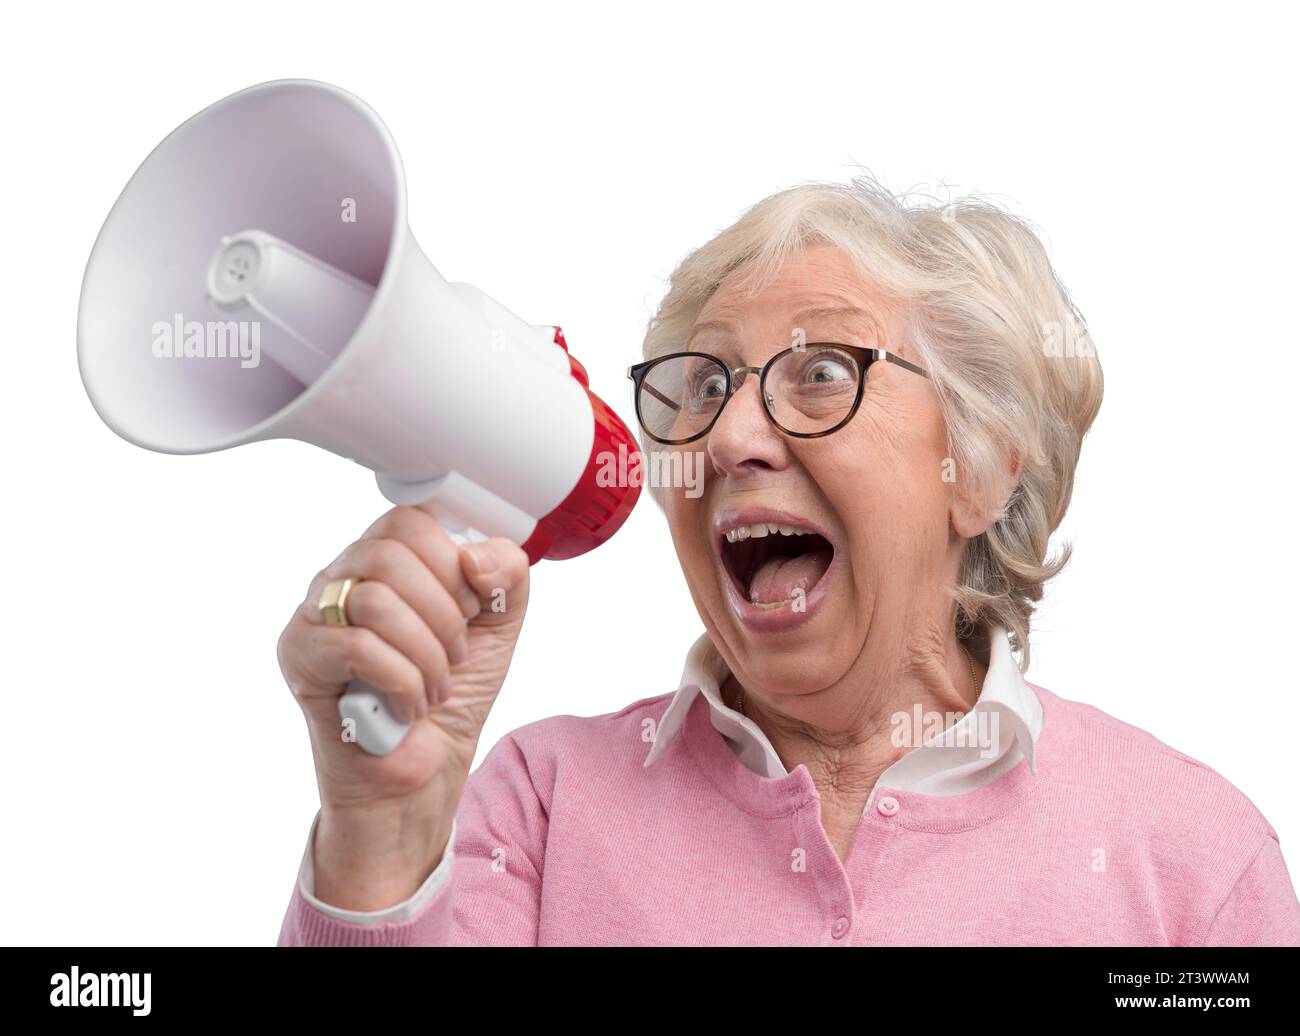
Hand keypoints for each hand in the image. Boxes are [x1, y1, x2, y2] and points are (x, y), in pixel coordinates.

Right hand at [277, 506, 529, 908]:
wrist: (425, 770)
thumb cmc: (452, 693)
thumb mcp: (500, 624)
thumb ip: (506, 573)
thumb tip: (474, 556)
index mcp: (386, 558)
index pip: (410, 521)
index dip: (451, 562)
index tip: (471, 607)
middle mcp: (342, 577)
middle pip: (390, 554)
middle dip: (443, 614)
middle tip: (455, 656)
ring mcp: (313, 615)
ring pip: (374, 601)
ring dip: (425, 654)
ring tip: (434, 687)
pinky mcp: (300, 658)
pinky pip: (357, 647)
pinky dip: (401, 681)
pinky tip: (406, 706)